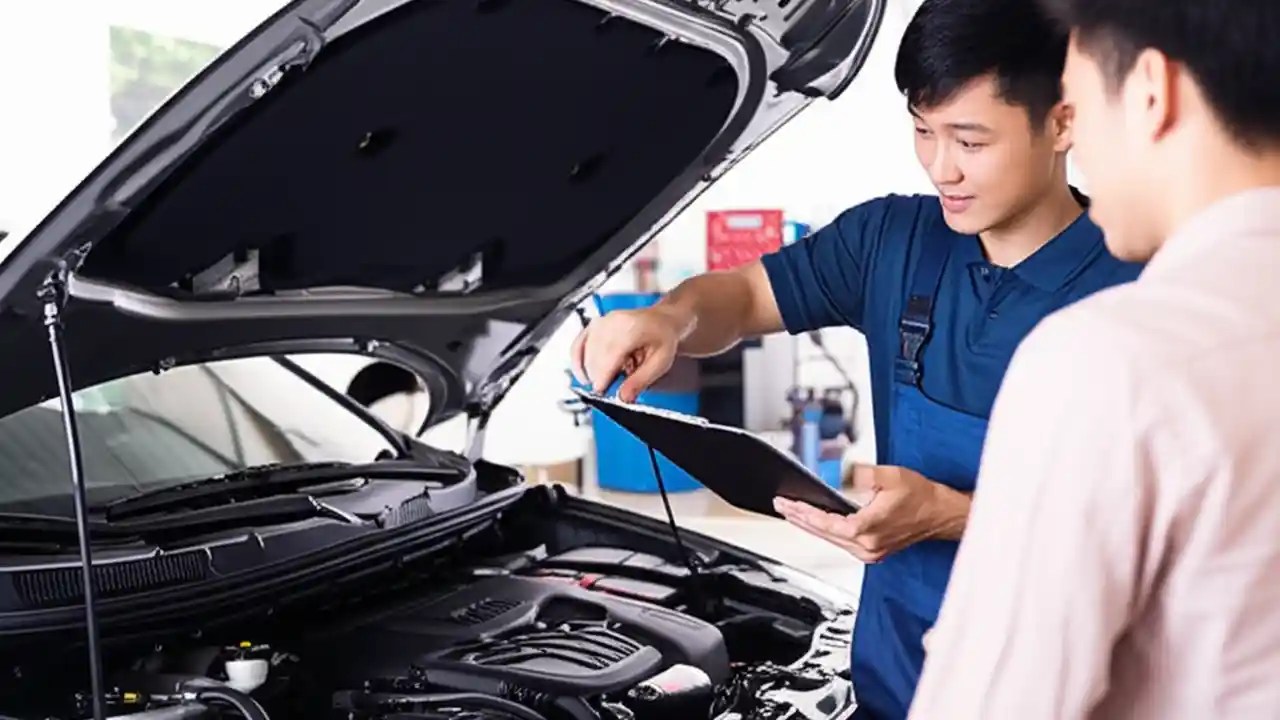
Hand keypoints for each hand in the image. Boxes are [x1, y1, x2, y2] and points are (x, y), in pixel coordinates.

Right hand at [570, 305, 686, 401]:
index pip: (607, 358)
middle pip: (594, 359)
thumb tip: (622, 398)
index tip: (603, 394)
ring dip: (593, 371)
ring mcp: (600, 323)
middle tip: (614, 386)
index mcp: (630, 329)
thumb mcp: (661, 362)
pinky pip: (577, 346)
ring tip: (612, 374)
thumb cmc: (663, 337)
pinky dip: (578, 363)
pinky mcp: (592, 326)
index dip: (603, 380)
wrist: (662, 320)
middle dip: (600, 378)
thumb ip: (640, 381)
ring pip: (584, 355)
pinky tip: (584, 375)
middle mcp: (611, 323)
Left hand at [772, 465, 969, 562]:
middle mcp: (867, 545)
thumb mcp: (891, 477)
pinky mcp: (872, 552)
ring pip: (830, 539)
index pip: (825, 523)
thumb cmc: (920, 496)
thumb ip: (863, 474)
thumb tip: (841, 473)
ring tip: (791, 512)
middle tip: (781, 505)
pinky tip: (815, 522)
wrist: (940, 514)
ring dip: (809, 525)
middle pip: (823, 533)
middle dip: (799, 518)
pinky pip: (840, 542)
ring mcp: (870, 552)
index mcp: (868, 529)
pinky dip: (825, 531)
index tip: (787, 503)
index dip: (803, 513)